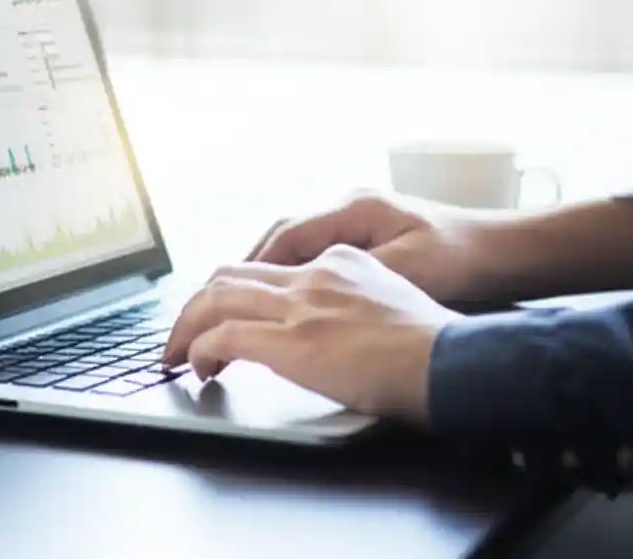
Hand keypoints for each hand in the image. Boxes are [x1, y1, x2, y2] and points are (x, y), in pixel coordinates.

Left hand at [161, 244, 459, 422]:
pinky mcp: (290, 341)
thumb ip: (353, 308)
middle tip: (181, 336)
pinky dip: (199, 351)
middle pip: (228, 276)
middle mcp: (313, 276)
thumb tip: (332, 336)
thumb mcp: (390, 307)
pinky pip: (221, 336)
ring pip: (214, 299)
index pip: (268, 269)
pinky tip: (198, 369)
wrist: (456, 364)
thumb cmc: (437, 350)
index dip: (234, 293)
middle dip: (196, 306)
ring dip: (186, 328)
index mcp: (339, 263)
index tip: (221, 316)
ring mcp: (299, 306)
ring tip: (176, 356)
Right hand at [252, 193, 500, 303]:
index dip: (253, 267)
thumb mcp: (409, 270)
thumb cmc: (465, 260)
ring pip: (297, 245)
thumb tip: (307, 291)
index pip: (286, 236)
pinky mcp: (370, 239)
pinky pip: (317, 254)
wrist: (509, 252)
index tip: (228, 295)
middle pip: (283, 237)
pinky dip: (295, 275)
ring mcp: (360, 221)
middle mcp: (350, 208)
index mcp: (356, 210)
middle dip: (250, 270)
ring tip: (246, 304)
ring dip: (270, 273)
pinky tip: (290, 300)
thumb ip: (356, 278)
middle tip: (223, 303)